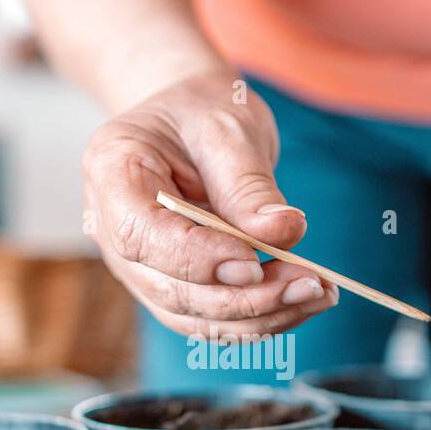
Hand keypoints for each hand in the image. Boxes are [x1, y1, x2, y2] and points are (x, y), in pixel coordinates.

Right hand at [81, 70, 335, 337]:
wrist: (191, 120)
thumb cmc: (202, 111)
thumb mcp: (228, 127)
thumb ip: (249, 184)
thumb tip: (283, 234)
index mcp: (112, 172)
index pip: (142, 235)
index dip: (198, 259)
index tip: (255, 262)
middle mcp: (112, 229)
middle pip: (171, 288)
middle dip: (245, 296)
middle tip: (311, 284)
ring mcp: (136, 267)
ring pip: (193, 315)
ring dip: (259, 315)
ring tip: (318, 295)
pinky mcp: (168, 287)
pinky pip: (209, 319)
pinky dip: (257, 318)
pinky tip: (301, 302)